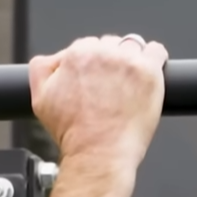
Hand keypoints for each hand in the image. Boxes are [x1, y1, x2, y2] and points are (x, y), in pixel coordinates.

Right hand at [29, 34, 167, 196]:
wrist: (98, 153)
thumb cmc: (73, 132)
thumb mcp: (39, 98)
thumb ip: (41, 69)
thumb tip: (54, 58)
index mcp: (75, 55)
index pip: (87, 45)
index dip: (92, 63)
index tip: (96, 79)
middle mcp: (102, 54)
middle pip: (110, 44)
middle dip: (111, 60)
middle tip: (112, 85)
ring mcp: (128, 62)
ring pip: (132, 46)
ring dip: (132, 59)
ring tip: (130, 82)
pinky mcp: (149, 73)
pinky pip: (156, 51)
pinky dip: (155, 57)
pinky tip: (150, 72)